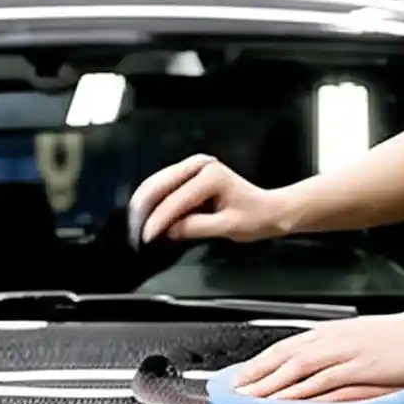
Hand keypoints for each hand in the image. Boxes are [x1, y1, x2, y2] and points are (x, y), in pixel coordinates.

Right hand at [128, 154, 293, 245]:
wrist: (269, 210)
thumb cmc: (255, 217)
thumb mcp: (227, 227)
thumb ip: (195, 228)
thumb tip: (167, 231)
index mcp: (211, 176)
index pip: (176, 200)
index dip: (158, 221)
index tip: (146, 238)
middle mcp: (201, 165)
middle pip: (158, 185)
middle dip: (143, 209)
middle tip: (134, 232)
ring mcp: (194, 166)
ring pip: (157, 184)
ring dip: (144, 205)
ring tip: (137, 227)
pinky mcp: (190, 174)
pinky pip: (164, 187)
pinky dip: (154, 202)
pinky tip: (148, 219)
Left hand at [233, 311, 403, 400]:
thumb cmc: (400, 337)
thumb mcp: (358, 339)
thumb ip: (332, 353)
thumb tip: (310, 368)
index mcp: (328, 333)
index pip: (282, 348)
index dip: (255, 365)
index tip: (234, 381)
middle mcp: (332, 340)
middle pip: (283, 359)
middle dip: (253, 379)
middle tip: (229, 396)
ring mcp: (347, 354)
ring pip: (298, 371)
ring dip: (270, 388)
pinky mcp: (363, 368)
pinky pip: (326, 383)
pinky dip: (303, 394)